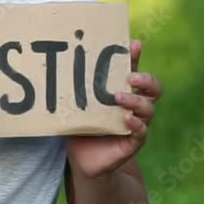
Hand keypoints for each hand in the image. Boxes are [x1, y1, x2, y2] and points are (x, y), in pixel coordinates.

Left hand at [66, 39, 162, 178]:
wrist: (83, 159)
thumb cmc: (80, 126)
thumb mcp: (75, 105)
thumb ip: (70, 90)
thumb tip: (50, 68)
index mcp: (121, 91)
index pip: (133, 70)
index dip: (135, 56)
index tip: (134, 44)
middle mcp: (134, 105)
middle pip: (153, 88)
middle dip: (146, 79)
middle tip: (131, 76)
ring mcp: (136, 122)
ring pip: (148, 108)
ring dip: (136, 100)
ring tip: (119, 97)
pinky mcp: (134, 141)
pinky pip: (142, 131)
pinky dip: (136, 124)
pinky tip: (127, 119)